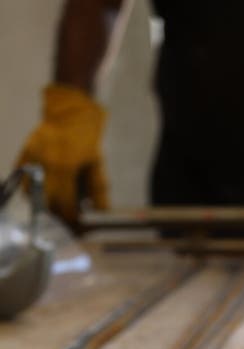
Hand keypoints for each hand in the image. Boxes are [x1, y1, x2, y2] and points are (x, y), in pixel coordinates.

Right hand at [16, 84, 108, 222]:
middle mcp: (45, 163)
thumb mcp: (97, 162)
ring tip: (54, 206)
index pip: (66, 204)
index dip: (73, 219)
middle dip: (56, 216)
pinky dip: (29, 188)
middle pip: (46, 204)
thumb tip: (100, 214)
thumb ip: (98, 190)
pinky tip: (42, 190)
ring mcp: (31, 156)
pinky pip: (21, 178)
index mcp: (65, 166)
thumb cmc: (87, 135)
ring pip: (30, 193)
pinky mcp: (24, 151)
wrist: (70, 106)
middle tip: (65, 220)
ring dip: (41, 203)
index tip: (78, 225)